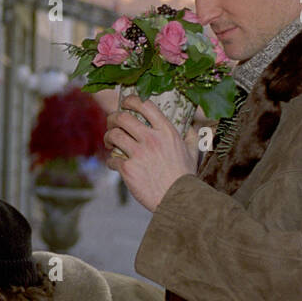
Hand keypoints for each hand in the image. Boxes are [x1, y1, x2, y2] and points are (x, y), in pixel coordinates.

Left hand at [104, 95, 196, 210]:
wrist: (179, 200)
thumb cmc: (185, 176)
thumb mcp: (193, 151)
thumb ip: (190, 134)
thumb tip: (190, 123)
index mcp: (166, 131)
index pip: (145, 104)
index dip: (130, 101)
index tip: (125, 104)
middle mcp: (152, 139)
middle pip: (122, 117)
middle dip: (112, 119)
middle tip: (112, 125)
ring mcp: (139, 153)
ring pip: (113, 135)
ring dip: (108, 138)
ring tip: (110, 143)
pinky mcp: (128, 169)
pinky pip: (111, 160)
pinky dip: (110, 162)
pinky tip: (115, 165)